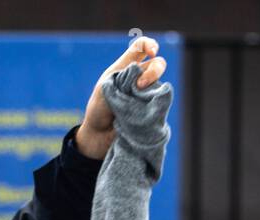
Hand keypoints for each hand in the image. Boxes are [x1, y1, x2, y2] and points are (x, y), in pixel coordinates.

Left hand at [75, 35, 167, 160]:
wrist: (99, 135)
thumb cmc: (99, 109)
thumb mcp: (106, 87)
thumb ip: (124, 77)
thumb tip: (144, 80)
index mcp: (124, 67)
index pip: (140, 47)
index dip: (149, 44)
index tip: (152, 52)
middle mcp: (138, 78)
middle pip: (158, 64)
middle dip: (154, 71)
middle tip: (140, 86)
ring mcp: (146, 93)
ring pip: (160, 84)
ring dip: (151, 91)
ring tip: (136, 104)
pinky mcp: (151, 108)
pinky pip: (161, 102)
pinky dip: (154, 105)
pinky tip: (144, 112)